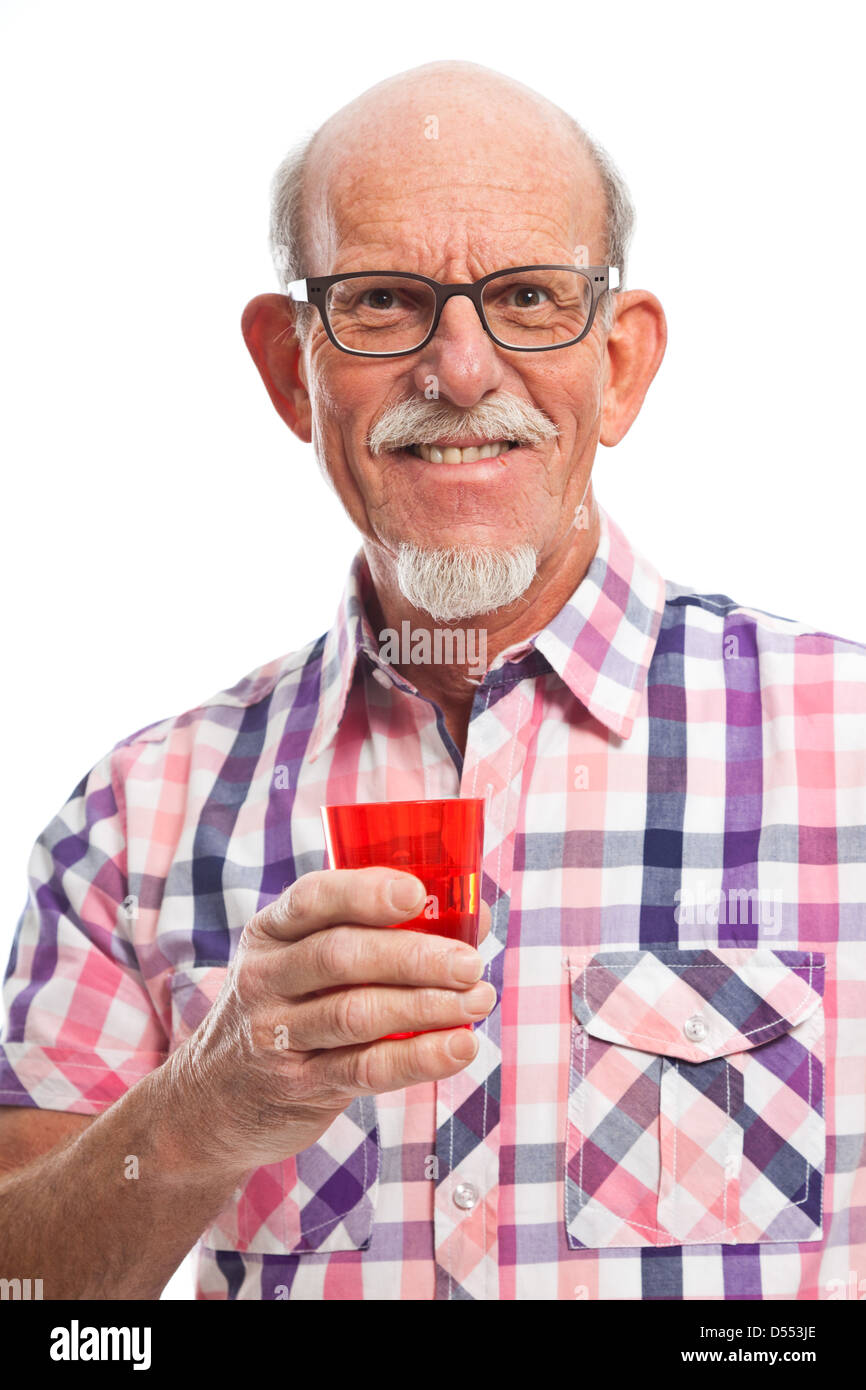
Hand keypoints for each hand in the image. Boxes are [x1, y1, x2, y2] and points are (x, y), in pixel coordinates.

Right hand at [167, 868, 493, 1173]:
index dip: (366, 892)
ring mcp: (276, 1035)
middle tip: (471, 963)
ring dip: (427, 1006)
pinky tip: (459, 1047)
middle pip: (342, 956)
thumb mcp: (300, 963)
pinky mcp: (299, 1086)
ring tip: (478, 1001)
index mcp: (271, 933)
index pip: (313, 899)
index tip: (417, 893)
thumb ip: (369, 935)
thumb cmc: (287, 1010)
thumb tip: (469, 917)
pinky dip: (419, 1057)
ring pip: (357, 1013)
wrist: (211, 1102)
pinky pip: (365, 1069)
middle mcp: (265, 978)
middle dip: (415, 956)